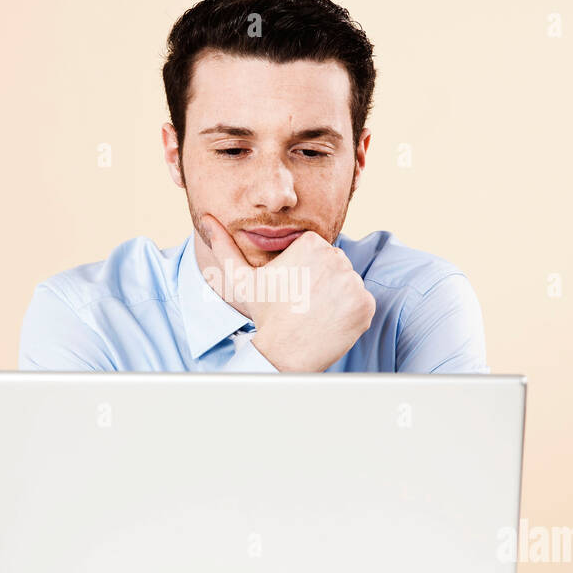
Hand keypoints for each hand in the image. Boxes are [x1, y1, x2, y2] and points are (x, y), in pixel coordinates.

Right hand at [201, 215, 375, 371]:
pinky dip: (351, 314)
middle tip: (303, 303)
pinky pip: (362, 303)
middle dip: (323, 282)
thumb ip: (225, 246)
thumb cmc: (265, 314)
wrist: (284, 353)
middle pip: (336, 265)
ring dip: (337, 298)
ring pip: (349, 284)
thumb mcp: (242, 278)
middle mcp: (336, 257)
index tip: (293, 289)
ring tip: (315, 313)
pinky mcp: (366, 304)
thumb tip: (206, 219)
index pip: (318, 252)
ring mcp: (353, 282)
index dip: (305, 272)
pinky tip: (330, 322)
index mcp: (310, 244)